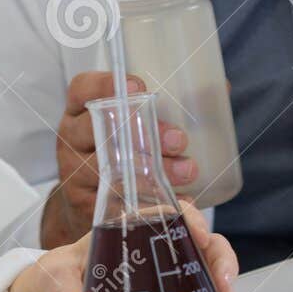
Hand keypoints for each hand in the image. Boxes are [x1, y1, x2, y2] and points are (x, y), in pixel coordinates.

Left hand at [10, 204, 240, 291]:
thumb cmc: (53, 277)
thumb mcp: (52, 279)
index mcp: (126, 230)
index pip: (167, 213)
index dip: (189, 220)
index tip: (198, 238)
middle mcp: (150, 250)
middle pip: (197, 244)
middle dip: (219, 260)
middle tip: (224, 285)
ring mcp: (160, 277)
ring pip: (203, 272)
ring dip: (222, 289)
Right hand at [40, 71, 197, 246]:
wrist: (88, 205)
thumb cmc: (118, 152)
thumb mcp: (130, 126)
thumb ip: (167, 106)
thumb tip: (220, 88)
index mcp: (81, 111)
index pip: (82, 89)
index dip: (105, 85)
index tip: (139, 87)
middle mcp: (73, 139)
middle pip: (98, 129)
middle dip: (140, 132)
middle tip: (177, 139)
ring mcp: (75, 174)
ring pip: (108, 169)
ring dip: (150, 171)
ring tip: (186, 171)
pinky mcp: (84, 206)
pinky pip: (115, 204)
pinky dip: (148, 203)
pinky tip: (174, 201)